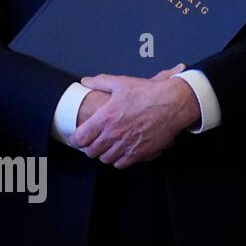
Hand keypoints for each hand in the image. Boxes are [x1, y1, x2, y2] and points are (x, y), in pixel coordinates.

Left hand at [71, 64, 198, 167]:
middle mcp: (113, 134)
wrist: (172, 104)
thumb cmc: (147, 93)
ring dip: (102, 154)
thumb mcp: (120, 83)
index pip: (80, 138)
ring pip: (105, 159)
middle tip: (89, 143)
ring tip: (103, 147)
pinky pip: (121, 164)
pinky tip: (118, 152)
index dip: (73, 141)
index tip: (73, 139)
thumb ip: (99, 82)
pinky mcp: (140, 153)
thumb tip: (85, 81)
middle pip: (91, 151)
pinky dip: (117, 160)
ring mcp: (127, 145)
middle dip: (87, 148)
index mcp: (105, 118)